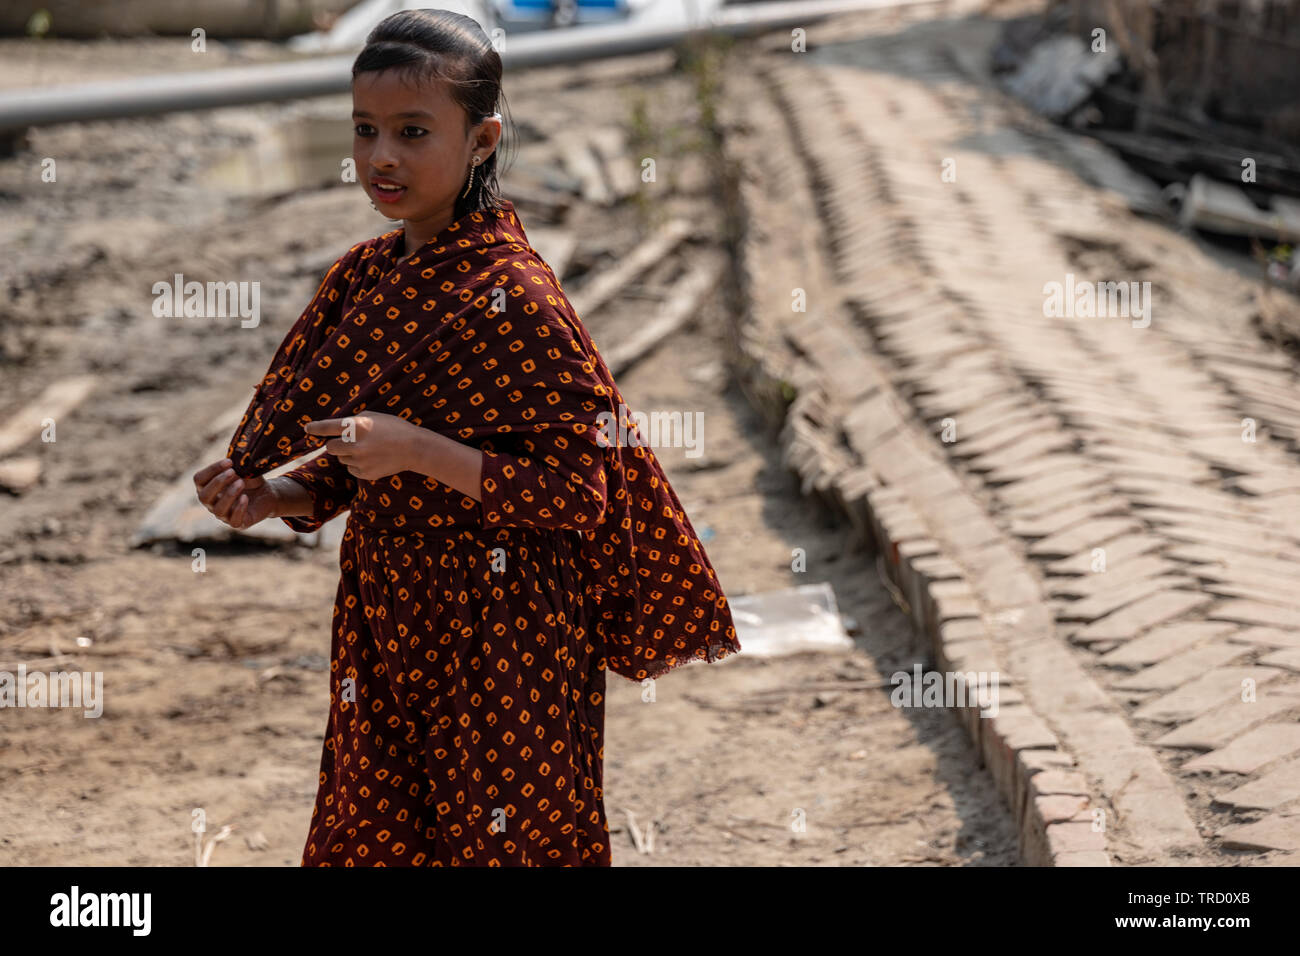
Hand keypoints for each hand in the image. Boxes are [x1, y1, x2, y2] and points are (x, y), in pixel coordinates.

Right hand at [192, 458, 279, 529]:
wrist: (268, 495)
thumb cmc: (250, 481)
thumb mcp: (243, 470)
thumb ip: (236, 464)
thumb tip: (236, 457)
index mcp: (208, 488)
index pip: (199, 480)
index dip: (211, 470)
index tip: (229, 461)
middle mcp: (212, 503)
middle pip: (204, 496)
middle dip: (218, 482)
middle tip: (233, 472)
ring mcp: (224, 515)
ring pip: (218, 509)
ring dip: (229, 494)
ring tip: (241, 483)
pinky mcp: (238, 523)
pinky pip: (234, 521)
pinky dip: (239, 508)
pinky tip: (245, 498)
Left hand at [304, 414, 422, 481]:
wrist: (414, 449)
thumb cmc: (394, 428)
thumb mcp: (374, 417)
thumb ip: (354, 422)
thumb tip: (337, 429)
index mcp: (356, 426)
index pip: (328, 427)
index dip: (315, 428)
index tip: (307, 429)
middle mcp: (355, 444)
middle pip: (330, 448)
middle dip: (337, 445)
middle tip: (350, 442)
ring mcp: (360, 461)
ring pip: (341, 459)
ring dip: (348, 455)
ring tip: (367, 450)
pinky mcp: (365, 474)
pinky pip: (351, 469)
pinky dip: (357, 465)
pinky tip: (372, 459)